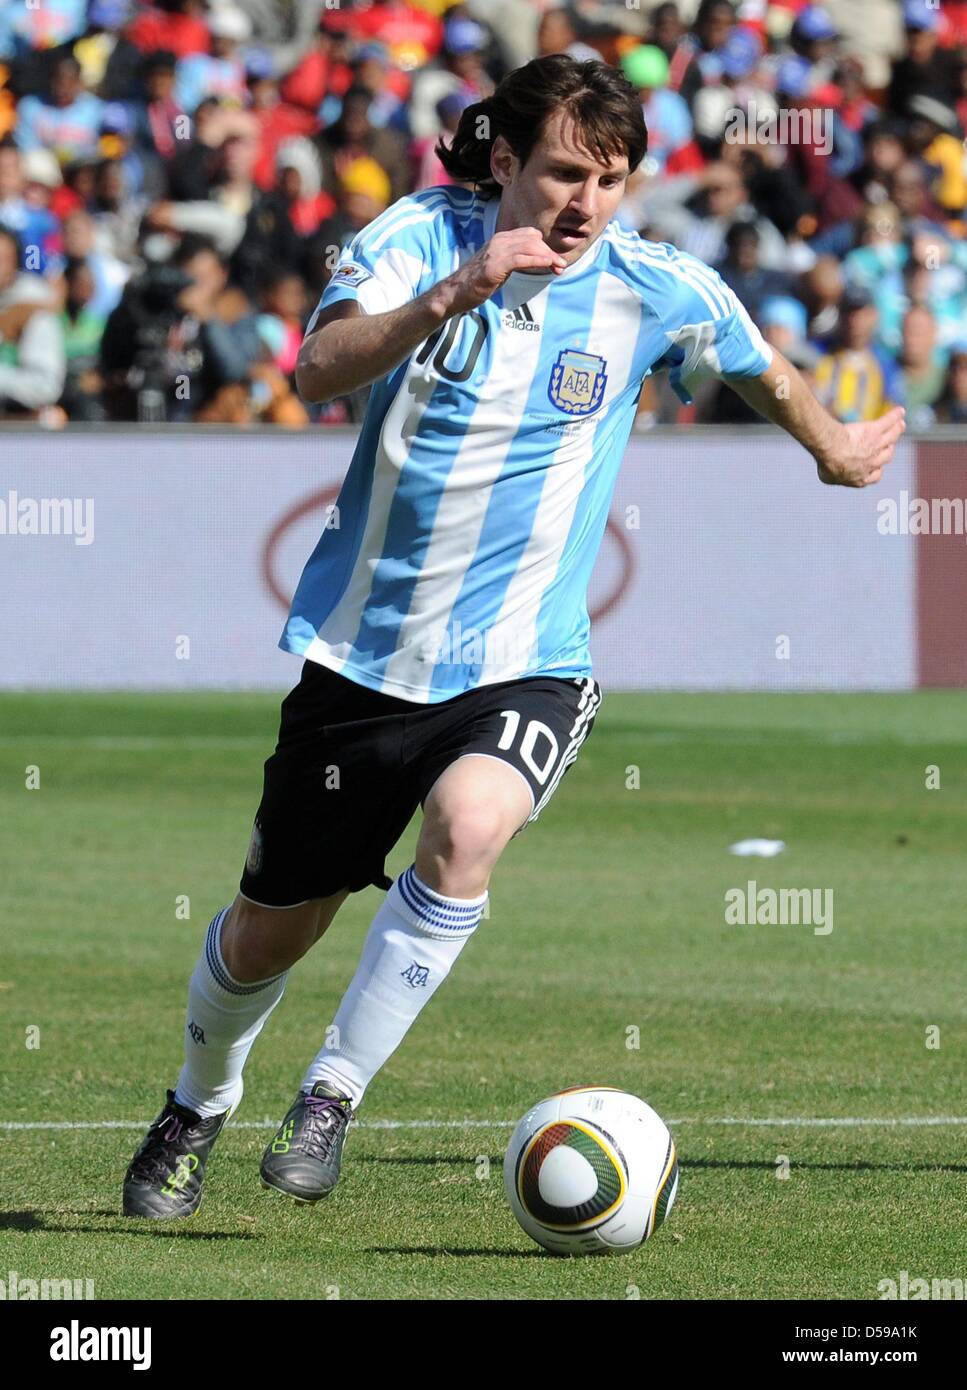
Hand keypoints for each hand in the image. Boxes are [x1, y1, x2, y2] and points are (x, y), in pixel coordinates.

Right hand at [434, 227, 566, 316]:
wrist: (456, 292)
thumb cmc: (477, 282)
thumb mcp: (500, 266)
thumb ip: (515, 260)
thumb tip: (533, 260)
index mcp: (501, 239)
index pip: (530, 236)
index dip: (545, 248)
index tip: (556, 262)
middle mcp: (499, 241)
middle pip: (533, 240)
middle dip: (550, 253)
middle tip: (561, 266)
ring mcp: (496, 252)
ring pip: (529, 247)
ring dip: (547, 257)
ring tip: (559, 267)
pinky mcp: (495, 265)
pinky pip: (520, 258)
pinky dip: (536, 260)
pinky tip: (547, 264)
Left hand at [815, 406, 905, 486]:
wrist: (832, 451)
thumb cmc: (827, 464)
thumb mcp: (826, 475)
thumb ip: (831, 474)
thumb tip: (826, 471)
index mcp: (862, 478)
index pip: (876, 475)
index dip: (877, 469)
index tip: (876, 466)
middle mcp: (872, 463)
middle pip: (886, 456)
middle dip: (888, 450)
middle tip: (889, 444)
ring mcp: (876, 446)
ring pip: (891, 437)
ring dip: (896, 430)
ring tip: (900, 424)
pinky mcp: (875, 432)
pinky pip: (888, 423)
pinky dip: (895, 416)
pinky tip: (899, 411)